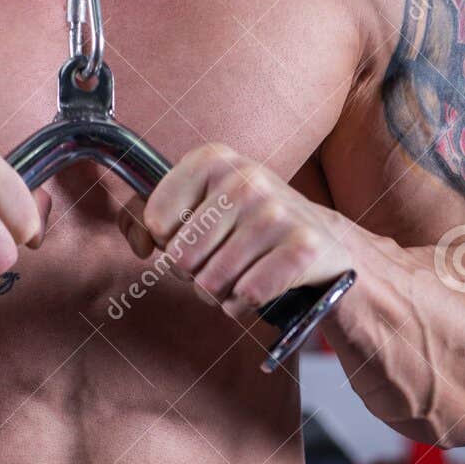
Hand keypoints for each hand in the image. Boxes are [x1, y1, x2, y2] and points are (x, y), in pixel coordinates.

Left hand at [117, 142, 351, 320]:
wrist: (326, 244)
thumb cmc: (248, 227)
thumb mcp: (200, 205)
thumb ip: (146, 217)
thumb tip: (138, 242)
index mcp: (213, 159)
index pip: (156, 222)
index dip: (171, 241)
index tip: (198, 234)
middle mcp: (245, 178)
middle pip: (181, 258)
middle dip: (196, 273)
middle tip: (224, 259)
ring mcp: (276, 212)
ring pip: (211, 283)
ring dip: (221, 292)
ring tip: (244, 272)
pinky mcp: (302, 247)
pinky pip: (246, 296)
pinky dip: (247, 304)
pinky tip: (263, 285)